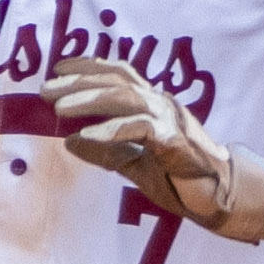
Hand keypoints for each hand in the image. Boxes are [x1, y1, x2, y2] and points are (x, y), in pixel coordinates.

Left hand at [51, 55, 263, 241]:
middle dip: (79, 82)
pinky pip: (139, 129)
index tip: (57, 69)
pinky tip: (85, 137)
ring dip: (90, 99)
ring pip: (126, 97)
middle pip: (116, 80)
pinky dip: (110, 131)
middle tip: (46, 89)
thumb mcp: (132, 164)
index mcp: (151, 105)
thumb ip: (105, 151)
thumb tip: (70, 142)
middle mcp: (160, 104)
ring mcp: (169, 119)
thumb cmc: (178, 176)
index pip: (118, 74)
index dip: (88, 67)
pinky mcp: (174, 140)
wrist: (217, 196)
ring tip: (60, 108)